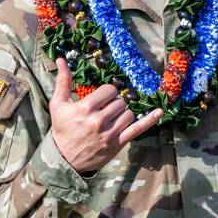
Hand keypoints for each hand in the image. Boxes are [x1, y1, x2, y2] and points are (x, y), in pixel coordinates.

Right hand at [48, 58, 162, 173]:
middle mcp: (98, 120)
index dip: (107, 93)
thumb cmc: (62, 129)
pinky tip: (159, 112)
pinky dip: (150, 120)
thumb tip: (61, 59)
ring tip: (112, 118)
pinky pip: (137, 129)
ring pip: (128, 114)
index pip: (109, 90)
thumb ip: (62, 81)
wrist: (64, 158)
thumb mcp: (58, 104)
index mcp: (85, 108)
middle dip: (114, 104)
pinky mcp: (117, 143)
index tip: (102, 99)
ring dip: (123, 113)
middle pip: (120, 102)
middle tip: (105, 110)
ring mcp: (109, 133)